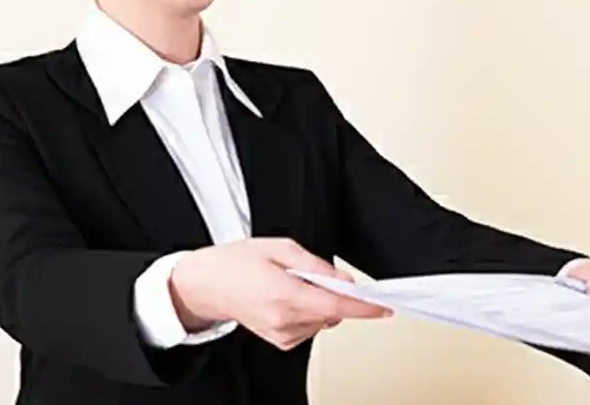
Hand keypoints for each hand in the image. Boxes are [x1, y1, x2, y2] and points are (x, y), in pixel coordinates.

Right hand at [169, 238, 391, 350]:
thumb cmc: (236, 263)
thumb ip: (315, 264)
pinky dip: (310, 312)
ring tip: (292, 283)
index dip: (364, 308)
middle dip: (336, 293)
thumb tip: (342, 278)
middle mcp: (283, 320)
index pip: (336, 306)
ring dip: (321, 302)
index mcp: (284, 295)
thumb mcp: (280, 248)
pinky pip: (311, 326)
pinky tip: (290, 297)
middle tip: (314, 273)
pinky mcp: (279, 340)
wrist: (205, 285)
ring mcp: (281, 334)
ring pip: (323, 320)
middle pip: (333, 312)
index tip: (384, 308)